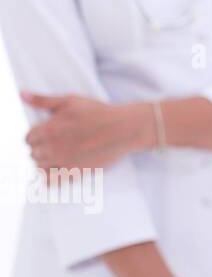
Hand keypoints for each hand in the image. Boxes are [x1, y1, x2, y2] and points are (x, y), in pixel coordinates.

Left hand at [22, 92, 151, 171]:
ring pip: (41, 167)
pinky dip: (51, 178)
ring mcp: (64, 161)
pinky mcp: (75, 172)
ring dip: (47, 161)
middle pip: (34, 153)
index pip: (28, 138)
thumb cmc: (99, 112)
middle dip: (42, 148)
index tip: (47, 133)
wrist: (124, 128)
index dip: (36, 135)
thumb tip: (23, 95)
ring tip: (60, 154)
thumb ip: (43, 100)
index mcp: (49, 129)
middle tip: (56, 142)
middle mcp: (53, 147)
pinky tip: (58, 170)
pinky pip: (53, 181)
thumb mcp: (70, 101)